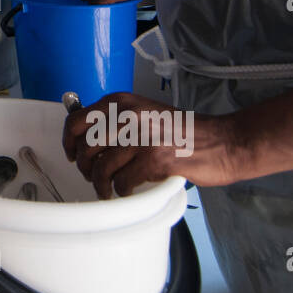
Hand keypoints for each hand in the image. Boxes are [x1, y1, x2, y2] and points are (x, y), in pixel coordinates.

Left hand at [62, 92, 245, 197]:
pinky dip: (121, 191)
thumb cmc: (184, 131)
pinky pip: (122, 182)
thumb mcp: (145, 113)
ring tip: (109, 189)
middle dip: (86, 168)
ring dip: (102, 184)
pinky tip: (129, 190)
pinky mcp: (154, 160)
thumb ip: (117, 121)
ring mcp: (141, 137)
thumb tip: (85, 139)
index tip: (72, 155)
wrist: (223, 141)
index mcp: (121, 102)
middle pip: (85, 148)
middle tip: (95, 176)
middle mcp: (127, 116)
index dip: (69, 142)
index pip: (76, 121)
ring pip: (101, 168)